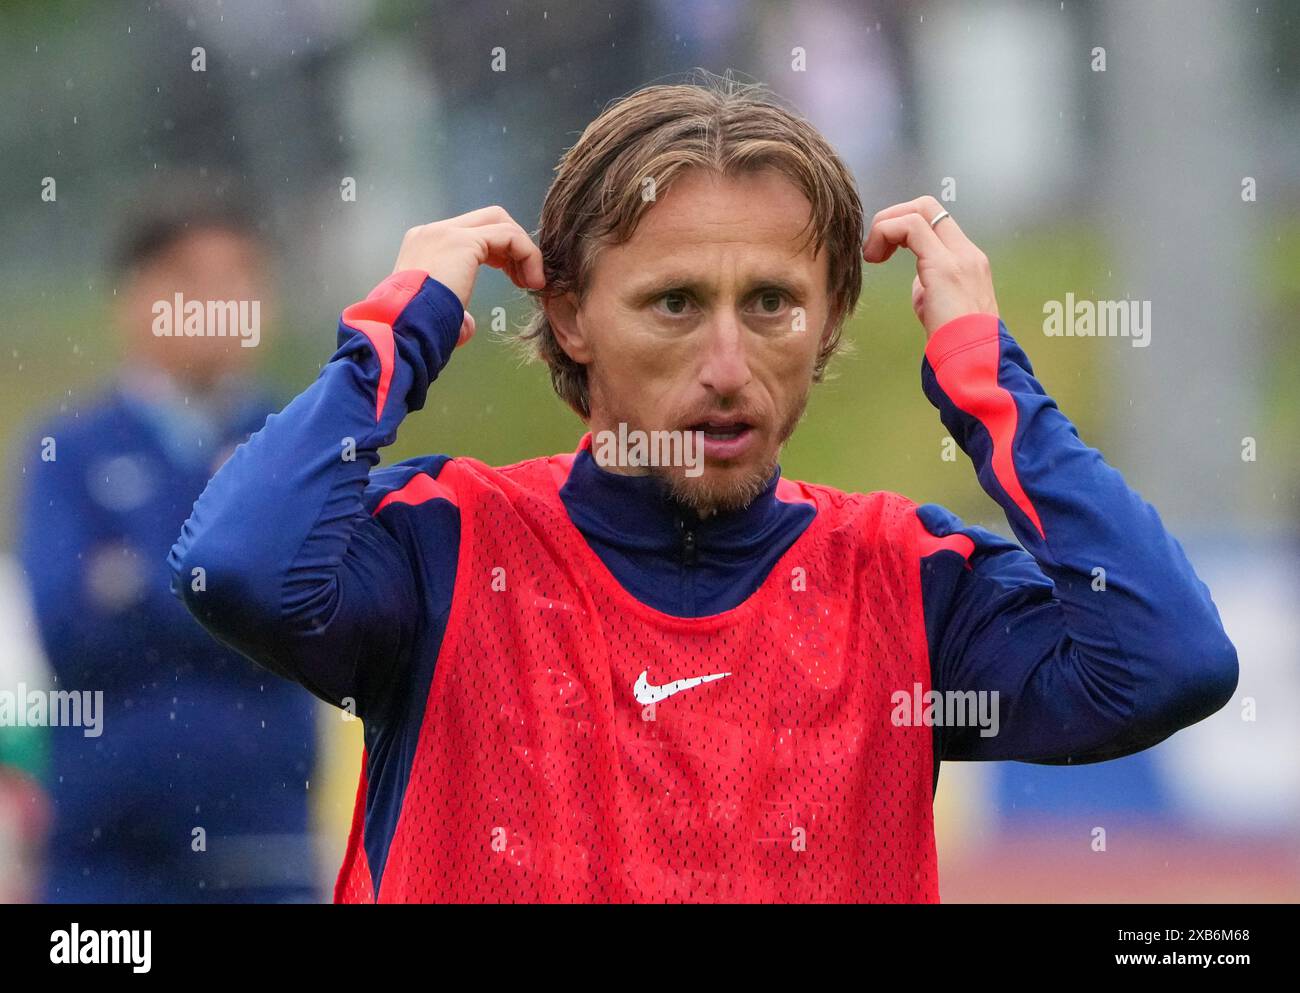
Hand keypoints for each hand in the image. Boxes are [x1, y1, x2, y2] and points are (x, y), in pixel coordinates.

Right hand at [392, 205, 545, 345]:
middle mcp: (432, 232)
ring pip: (500, 222)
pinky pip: (508, 236)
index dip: (499, 252)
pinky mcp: (463, 241)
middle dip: (513, 245)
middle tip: (525, 277)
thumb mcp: (437, 314)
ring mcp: (446, 232)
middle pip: (489, 219)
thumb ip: (454, 309)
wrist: (403, 328)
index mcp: (424, 245)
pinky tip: (531, 281)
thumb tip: (467, 325)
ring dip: (524, 251)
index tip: (513, 278)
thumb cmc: (416, 329)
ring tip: (532, 282)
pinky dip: (527, 254)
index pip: (472, 232)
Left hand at [862, 196, 997, 339]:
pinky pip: (910, 227)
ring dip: (885, 225)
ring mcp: (959, 257)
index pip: (935, 221)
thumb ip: (932, 287)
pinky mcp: (944, 267)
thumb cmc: (956, 345)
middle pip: (927, 205)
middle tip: (873, 248)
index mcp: (968, 260)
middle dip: (892, 217)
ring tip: (872, 255)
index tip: (884, 252)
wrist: (972, 362)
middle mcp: (967, 253)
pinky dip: (886, 233)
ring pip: (918, 210)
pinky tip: (875, 258)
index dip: (903, 226)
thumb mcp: (942, 308)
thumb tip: (919, 282)